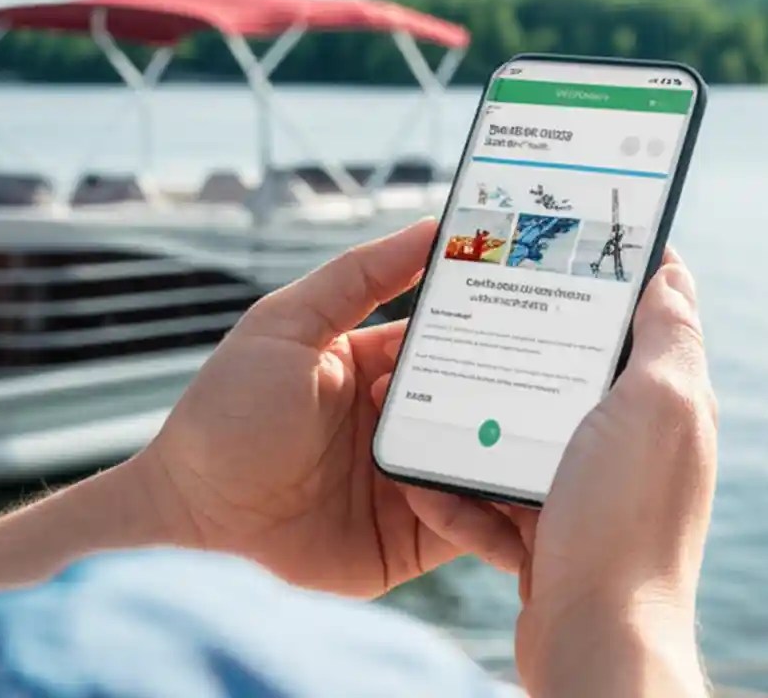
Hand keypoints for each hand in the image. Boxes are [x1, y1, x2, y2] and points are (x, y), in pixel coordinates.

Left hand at [129, 219, 526, 596]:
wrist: (192, 506)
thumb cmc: (228, 408)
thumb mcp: (288, 324)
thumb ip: (359, 277)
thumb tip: (434, 226)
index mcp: (381, 368)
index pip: (457, 342)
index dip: (500, 326)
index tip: (550, 306)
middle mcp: (405, 423)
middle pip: (483, 406)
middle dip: (527, 394)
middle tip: (574, 382)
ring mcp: (412, 483)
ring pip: (486, 468)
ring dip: (518, 459)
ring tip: (557, 446)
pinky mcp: (410, 541)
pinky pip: (468, 531)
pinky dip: (482, 516)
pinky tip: (478, 496)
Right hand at [377, 250, 716, 695]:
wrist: (595, 640)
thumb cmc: (627, 522)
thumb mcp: (655, 410)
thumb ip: (666, 340)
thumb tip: (671, 273)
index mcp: (662, 405)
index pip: (644, 320)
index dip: (610, 275)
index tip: (562, 241)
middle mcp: (629, 446)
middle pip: (565, 375)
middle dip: (516, 353)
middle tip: (464, 322)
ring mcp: (586, 492)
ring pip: (517, 437)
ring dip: (473, 430)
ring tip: (420, 409)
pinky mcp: (548, 534)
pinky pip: (493, 499)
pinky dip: (462, 498)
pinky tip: (428, 489)